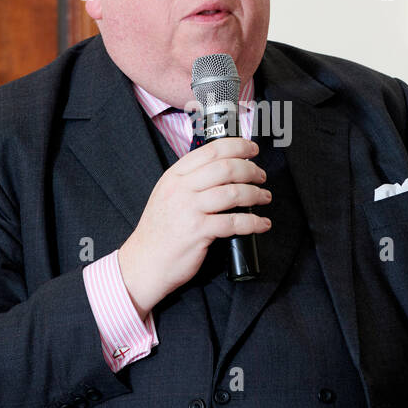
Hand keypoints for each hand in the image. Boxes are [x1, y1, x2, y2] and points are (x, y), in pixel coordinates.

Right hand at [118, 137, 271, 317]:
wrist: (144, 261)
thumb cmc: (159, 231)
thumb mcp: (167, 195)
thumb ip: (189, 180)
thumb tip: (222, 169)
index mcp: (175, 176)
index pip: (211, 150)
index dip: (237, 146)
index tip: (252, 149)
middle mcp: (181, 189)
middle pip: (226, 168)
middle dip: (251, 170)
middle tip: (261, 176)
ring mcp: (189, 209)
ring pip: (233, 193)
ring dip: (255, 194)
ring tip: (264, 197)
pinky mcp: (198, 232)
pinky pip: (234, 223)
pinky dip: (253, 222)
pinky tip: (262, 224)